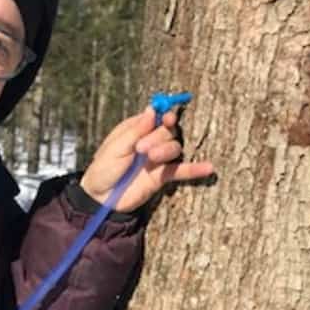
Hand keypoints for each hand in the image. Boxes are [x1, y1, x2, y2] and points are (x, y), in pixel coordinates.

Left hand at [79, 106, 213, 212]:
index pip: (156, 116)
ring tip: (152, 159)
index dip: (164, 115)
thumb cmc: (103, 169)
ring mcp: (157, 159)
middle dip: (159, 137)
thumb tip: (152, 110)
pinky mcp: (162, 177)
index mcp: (135, 129)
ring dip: (166, 150)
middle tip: (142, 149)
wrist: (101, 198)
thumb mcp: (115, 147)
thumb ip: (135, 131)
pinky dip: (195, 169)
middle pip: (168, 131)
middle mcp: (150, 141)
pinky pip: (181, 171)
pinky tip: (209, 168)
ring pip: (174, 148)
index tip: (167, 118)